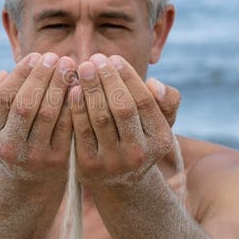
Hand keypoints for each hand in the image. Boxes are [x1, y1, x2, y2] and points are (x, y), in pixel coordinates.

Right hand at [0, 53, 75, 182]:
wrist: (32, 176)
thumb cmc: (13, 134)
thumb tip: (1, 74)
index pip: (4, 96)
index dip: (21, 73)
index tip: (36, 55)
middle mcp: (7, 148)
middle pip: (25, 105)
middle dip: (41, 77)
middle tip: (55, 56)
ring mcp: (32, 157)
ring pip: (47, 114)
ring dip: (59, 85)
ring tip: (69, 66)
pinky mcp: (56, 161)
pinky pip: (66, 126)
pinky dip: (72, 103)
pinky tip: (79, 85)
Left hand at [68, 53, 180, 184]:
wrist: (119, 181)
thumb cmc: (140, 139)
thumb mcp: (159, 123)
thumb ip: (166, 101)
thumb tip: (154, 83)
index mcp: (160, 139)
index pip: (144, 100)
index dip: (128, 76)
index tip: (114, 58)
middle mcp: (139, 153)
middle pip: (122, 108)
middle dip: (108, 79)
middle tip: (95, 58)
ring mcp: (113, 162)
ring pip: (101, 118)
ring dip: (91, 89)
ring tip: (83, 68)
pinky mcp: (89, 166)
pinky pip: (82, 131)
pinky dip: (77, 108)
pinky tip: (73, 89)